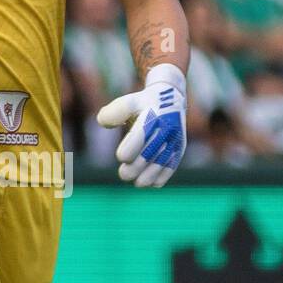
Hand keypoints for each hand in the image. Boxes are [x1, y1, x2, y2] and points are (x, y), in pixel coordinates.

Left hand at [96, 63, 186, 186]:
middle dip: (135, 168)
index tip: (121, 156)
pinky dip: (161, 177)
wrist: (170, 100)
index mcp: (152, 116)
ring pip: (161, 164)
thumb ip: (114, 112)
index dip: (129, 150)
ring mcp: (174, 140)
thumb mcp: (128, 102)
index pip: (140, 137)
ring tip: (137, 183)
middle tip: (124, 174)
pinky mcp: (179, 149)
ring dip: (148, 177)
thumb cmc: (143, 104)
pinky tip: (150, 183)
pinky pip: (171, 167)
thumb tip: (102, 122)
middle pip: (149, 154)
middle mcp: (166, 128)